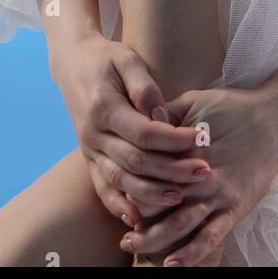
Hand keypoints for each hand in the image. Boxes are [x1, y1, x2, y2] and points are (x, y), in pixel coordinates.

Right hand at [49, 33, 209, 226]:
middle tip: (205, 173)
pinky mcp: (88, 158)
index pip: (144, 133)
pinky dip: (117, 204)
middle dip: (172, 170)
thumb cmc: (106, 59)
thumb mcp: (127, 60)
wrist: (72, 63)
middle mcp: (93, 134)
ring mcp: (89, 149)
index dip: (174, 140)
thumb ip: (145, 88)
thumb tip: (162, 117)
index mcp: (104, 108)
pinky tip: (136, 219)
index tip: (202, 138)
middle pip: (136, 161)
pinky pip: (102, 186)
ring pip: (121, 179)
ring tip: (182, 197)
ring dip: (151, 193)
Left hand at [120, 71, 277, 265]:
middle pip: (157, 200)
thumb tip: (139, 121)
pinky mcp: (236, 209)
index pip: (147, 171)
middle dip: (135, 215)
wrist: (277, 119)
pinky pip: (211, 236)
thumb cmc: (234, 107)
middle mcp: (199, 175)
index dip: (128, 182)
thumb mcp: (196, 100)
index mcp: (185, 148)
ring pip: (179, 224)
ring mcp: (218, 194)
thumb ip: (166, 113)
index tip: (118, 189)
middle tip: (120, 229)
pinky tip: (173, 264)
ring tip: (132, 246)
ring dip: (153, 238)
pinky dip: (192, 253)